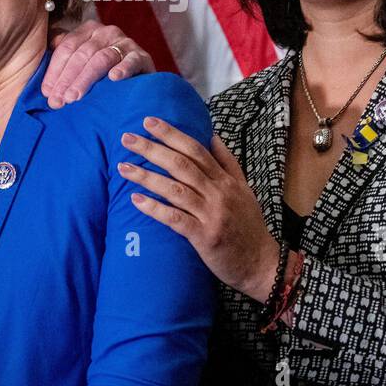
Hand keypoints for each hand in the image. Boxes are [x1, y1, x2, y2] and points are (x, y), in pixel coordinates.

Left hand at [43, 19, 153, 108]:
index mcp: (88, 30)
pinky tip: (114, 78)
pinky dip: (123, 68)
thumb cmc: (103, 72)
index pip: (67, 47)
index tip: (47, 92)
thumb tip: (44, 54)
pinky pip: (131, 60)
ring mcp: (125, 43)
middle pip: (82, 54)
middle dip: (67, 79)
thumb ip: (64, 54)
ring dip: (86, 79)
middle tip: (58, 100)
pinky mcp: (142, 56)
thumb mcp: (82, 60)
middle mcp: (106, 32)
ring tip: (75, 97)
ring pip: (101, 58)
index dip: (54, 70)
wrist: (139, 79)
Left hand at [119, 117, 280, 302]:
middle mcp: (218, 193)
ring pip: (175, 189)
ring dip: (147, 177)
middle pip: (181, 164)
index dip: (172, 134)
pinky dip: (155, 208)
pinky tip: (136, 200)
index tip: (149, 122)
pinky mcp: (205, 237)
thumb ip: (227, 162)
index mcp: (226, 180)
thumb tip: (212, 135)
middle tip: (127, 138)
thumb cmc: (249, 227)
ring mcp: (211, 214)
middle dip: (152, 149)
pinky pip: (175, 219)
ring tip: (123, 168)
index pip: (196, 150)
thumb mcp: (244, 189)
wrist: (262, 264)